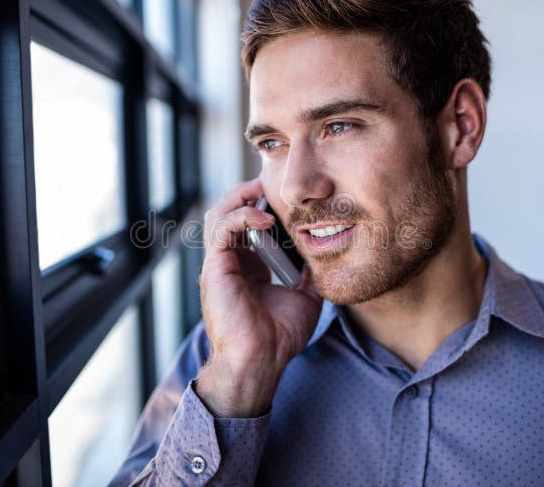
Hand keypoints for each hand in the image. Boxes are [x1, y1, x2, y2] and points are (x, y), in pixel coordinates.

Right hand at [196, 178, 321, 416]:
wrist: (261, 361)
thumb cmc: (278, 337)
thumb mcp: (305, 297)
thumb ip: (311, 273)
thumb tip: (327, 253)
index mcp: (248, 267)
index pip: (248, 224)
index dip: (262, 205)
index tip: (286, 195)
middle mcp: (231, 262)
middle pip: (229, 212)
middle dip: (248, 192)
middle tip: (271, 182)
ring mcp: (221, 264)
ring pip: (220, 214)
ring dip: (241, 197)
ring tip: (263, 189)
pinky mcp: (216, 268)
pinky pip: (223, 228)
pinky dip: (242, 216)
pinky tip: (265, 217)